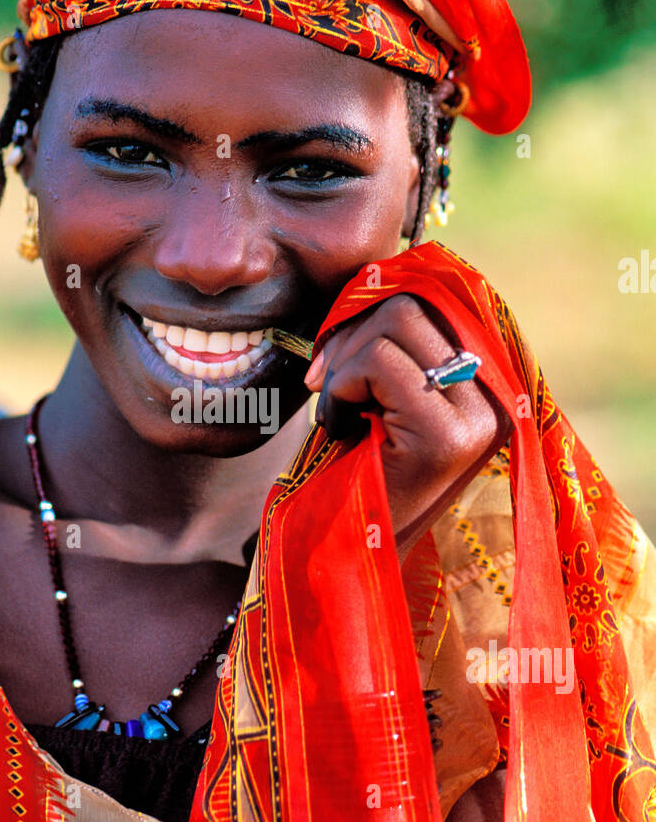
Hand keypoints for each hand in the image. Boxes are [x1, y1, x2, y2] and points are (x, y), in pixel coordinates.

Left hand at [305, 294, 510, 559]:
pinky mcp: (448, 436)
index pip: (438, 295)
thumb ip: (399, 338)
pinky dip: (343, 387)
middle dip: (350, 334)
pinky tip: (341, 427)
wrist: (346, 551)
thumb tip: (383, 270)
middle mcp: (497, 396)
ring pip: (394, 324)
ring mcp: (479, 417)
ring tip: (341, 412)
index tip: (335, 351)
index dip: (376, 305)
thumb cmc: (356, 468)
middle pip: (413, 303)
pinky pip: (380, 363)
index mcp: (488, 378)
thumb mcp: (384, 390)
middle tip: (324, 382)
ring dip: (344, 364)